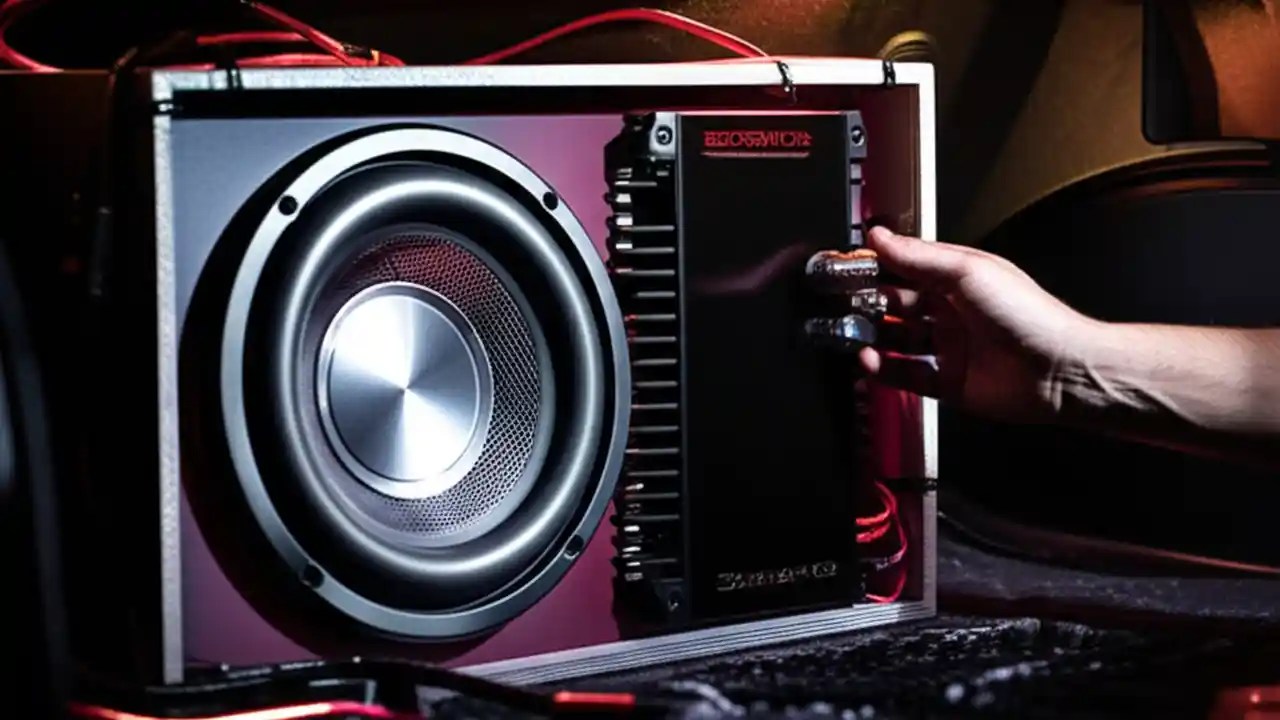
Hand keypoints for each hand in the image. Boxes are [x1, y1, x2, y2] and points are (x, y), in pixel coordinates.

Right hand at [861, 227, 1094, 423]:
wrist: (1058, 371)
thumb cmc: (1029, 316)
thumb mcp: (967, 271)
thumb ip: (918, 256)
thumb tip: (879, 236)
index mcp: (956, 278)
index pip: (905, 267)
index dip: (875, 266)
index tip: (847, 266)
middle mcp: (950, 311)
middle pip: (895, 305)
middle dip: (867, 303)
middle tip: (841, 305)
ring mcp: (948, 347)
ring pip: (896, 341)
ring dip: (871, 338)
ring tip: (851, 336)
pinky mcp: (948, 382)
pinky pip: (906, 375)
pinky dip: (884, 370)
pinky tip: (870, 362)